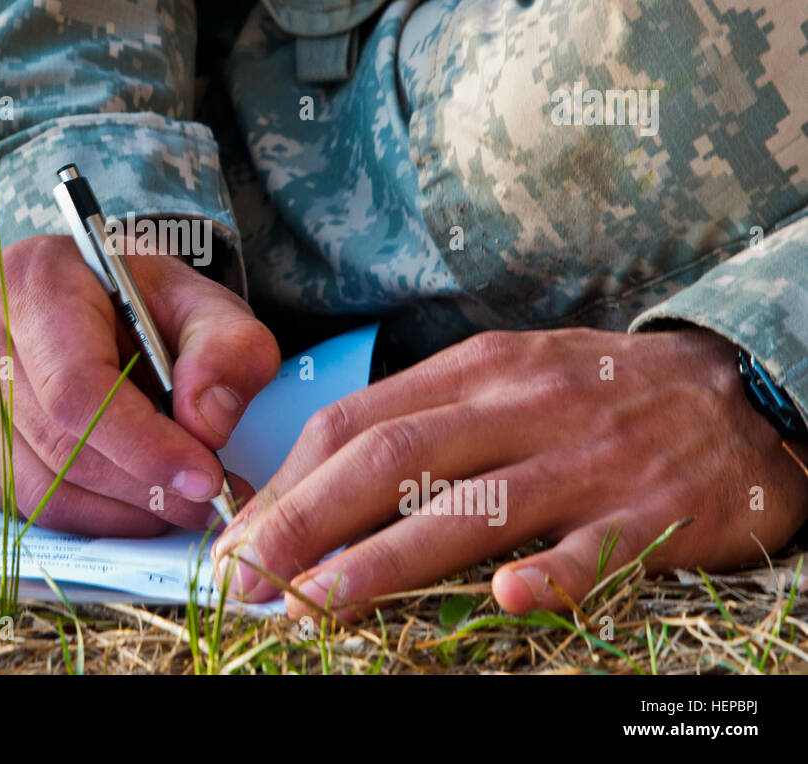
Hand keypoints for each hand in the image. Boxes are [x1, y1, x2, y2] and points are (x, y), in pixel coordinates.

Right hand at [0, 234, 279, 534]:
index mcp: (33, 282)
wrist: (78, 291)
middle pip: (60, 446)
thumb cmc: (138, 297)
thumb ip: (226, 349)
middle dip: (145, 488)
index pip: (78, 388)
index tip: (206, 478)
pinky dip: (86, 515)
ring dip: (120, 512)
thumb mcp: (201, 301)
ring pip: (39, 487)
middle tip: (209, 501)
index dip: (144, 446)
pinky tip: (132, 502)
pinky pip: (19, 502)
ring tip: (178, 502)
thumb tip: (208, 424)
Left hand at [212, 327, 807, 617]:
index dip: (289, 480)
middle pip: (394, 459)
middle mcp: (519, 407)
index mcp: (474, 370)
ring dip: (388, 558)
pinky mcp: (648, 513)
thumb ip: (419, 419)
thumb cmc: (589, 392)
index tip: (239, 535)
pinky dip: (550, 574)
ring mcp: (584, 460)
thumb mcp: (501, 377)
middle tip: (248, 576)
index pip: (358, 420)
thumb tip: (312, 478)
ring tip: (318, 601)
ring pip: (472, 508)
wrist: (731, 390)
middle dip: (308, 519)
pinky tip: (505, 600)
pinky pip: (593, 548)